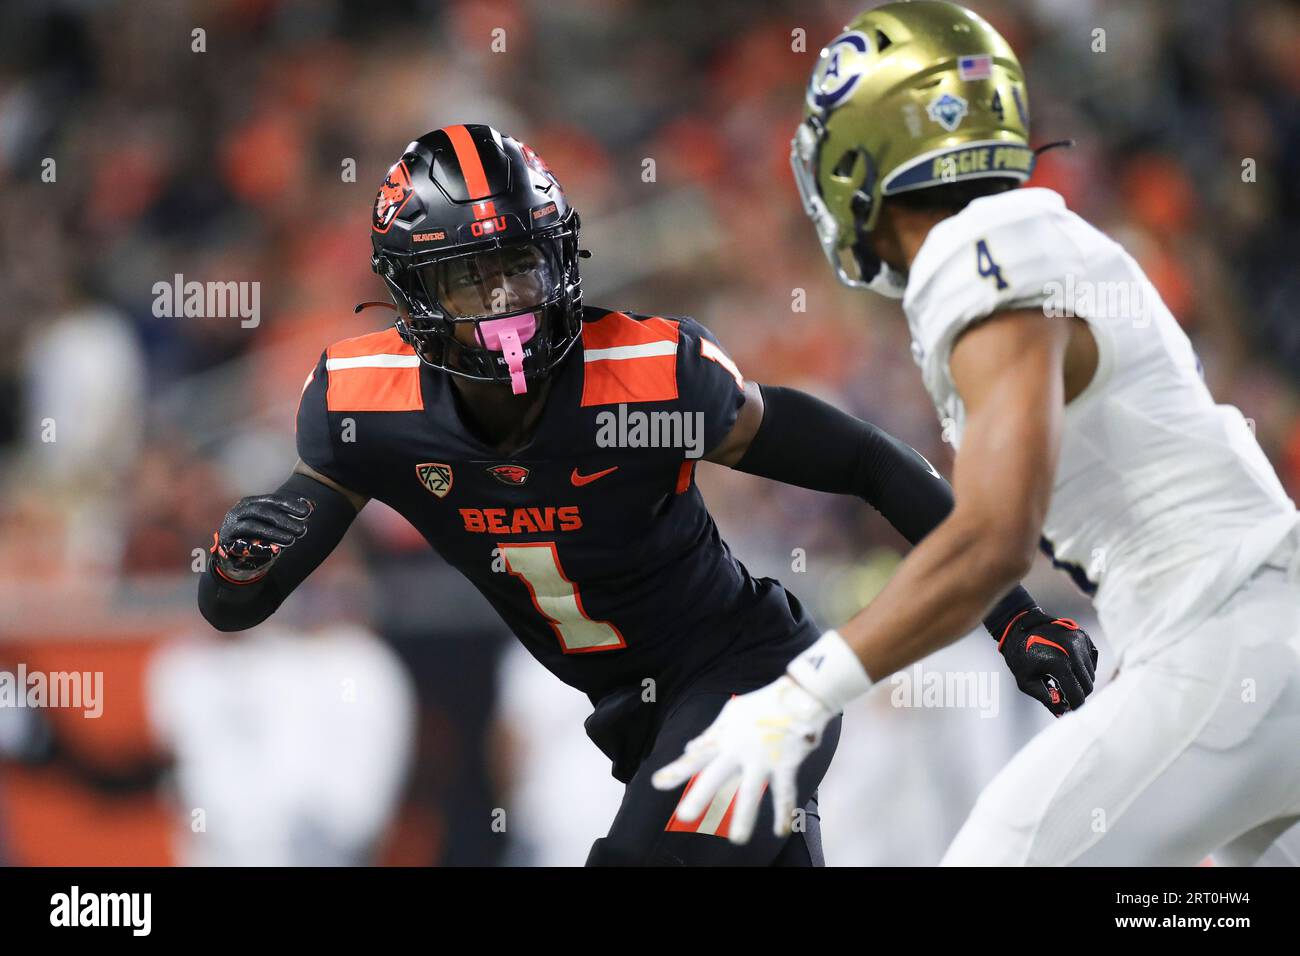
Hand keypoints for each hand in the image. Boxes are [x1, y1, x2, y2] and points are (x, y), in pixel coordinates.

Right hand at [210, 494, 312, 583]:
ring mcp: (230, 528)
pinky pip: (242, 545)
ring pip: (252, 527)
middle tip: (303, 530)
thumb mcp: (275, 525)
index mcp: (250, 503)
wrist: (236, 560)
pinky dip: (260, 548)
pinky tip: (276, 551)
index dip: (290, 505)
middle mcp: (238, 512)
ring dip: (274, 533)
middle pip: (263, 512)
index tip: (308, 512)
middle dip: (284, 520)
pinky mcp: (226, 545)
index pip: (272, 501)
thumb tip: (312, 505)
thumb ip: (291, 514)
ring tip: (292, 541)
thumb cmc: (260, 537)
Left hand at [651, 676, 833, 844]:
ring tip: (737, 839)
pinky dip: (783, 812)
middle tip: (684, 816)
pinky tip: (782, 830)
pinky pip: (784, 793)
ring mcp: (763, 757)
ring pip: (751, 790)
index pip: (697, 756)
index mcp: (725, 737)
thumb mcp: (732, 713)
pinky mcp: (786, 763)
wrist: (800, 695)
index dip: (677, 769)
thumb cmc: (763, 704)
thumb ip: (711, 734)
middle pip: (716, 775)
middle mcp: (740, 749)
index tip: (658, 783)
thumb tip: (690, 748)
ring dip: (744, 816)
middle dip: (701, 795)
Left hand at [998, 607, 1096, 715]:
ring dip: (1080, 679)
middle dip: (1078, 693)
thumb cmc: (1020, 656)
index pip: (1078, 693)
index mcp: (1060, 663)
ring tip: (1062, 677)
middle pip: (1088, 685)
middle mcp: (1074, 651)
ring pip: (1091, 673)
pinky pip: (1091, 660)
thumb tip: (1063, 713)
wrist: (1018, 628)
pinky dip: (1083, 667)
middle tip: (1063, 693)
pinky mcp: (1083, 636)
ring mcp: (1080, 641)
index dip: (1075, 706)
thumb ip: (1047, 699)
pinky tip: (1068, 665)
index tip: (1071, 710)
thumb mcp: (1027, 682)